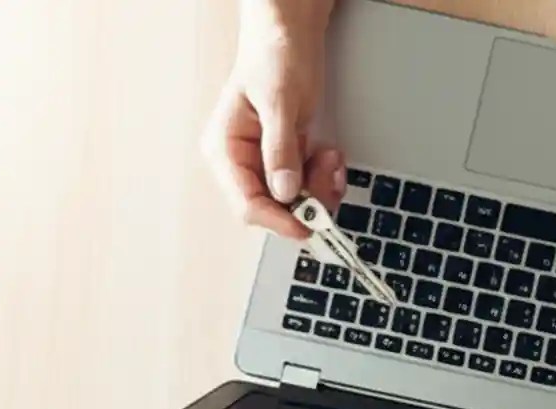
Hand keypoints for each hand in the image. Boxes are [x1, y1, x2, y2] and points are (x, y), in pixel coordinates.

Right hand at [202, 1, 342, 239]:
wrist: (288, 37)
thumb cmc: (273, 58)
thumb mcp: (280, 102)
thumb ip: (281, 148)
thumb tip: (285, 190)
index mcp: (225, 150)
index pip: (246, 203)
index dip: (278, 220)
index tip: (308, 225)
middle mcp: (242, 161)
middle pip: (273, 208)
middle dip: (306, 200)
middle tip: (329, 177)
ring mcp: (265, 162)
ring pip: (295, 201)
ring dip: (320, 187)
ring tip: (330, 157)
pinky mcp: (286, 159)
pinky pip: (307, 184)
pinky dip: (324, 177)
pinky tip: (329, 155)